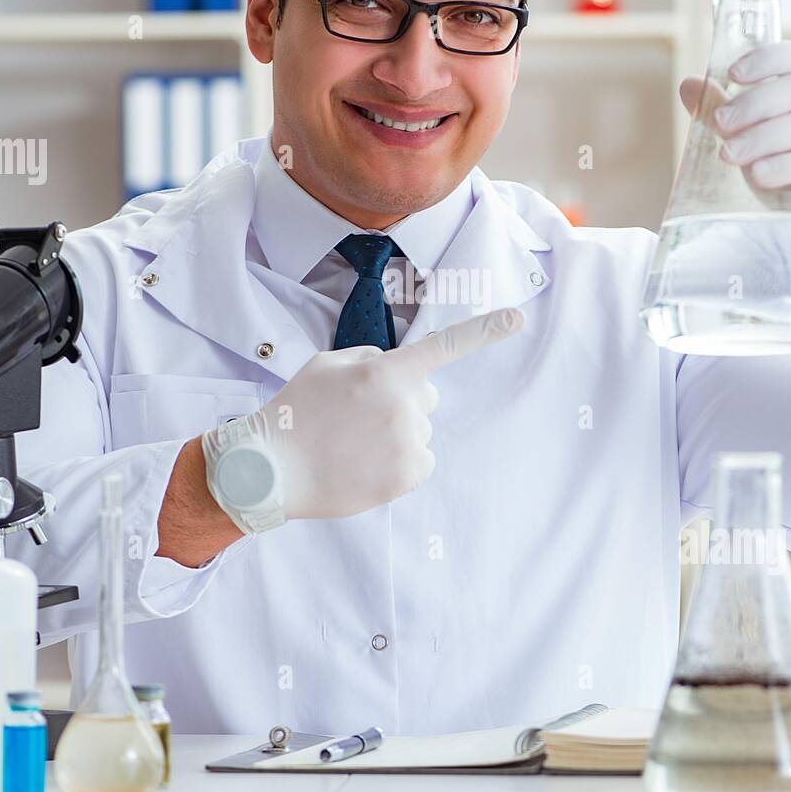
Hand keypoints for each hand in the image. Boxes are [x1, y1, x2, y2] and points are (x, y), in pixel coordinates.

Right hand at [208, 307, 524, 521]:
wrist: (270, 469)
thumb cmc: (296, 411)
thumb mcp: (327, 364)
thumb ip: (370, 359)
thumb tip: (396, 369)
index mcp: (385, 371)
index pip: (444, 345)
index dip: (485, 330)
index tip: (520, 316)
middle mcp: (405, 405)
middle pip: (425, 395)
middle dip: (400, 401)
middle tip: (356, 416)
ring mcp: (409, 442)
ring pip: (419, 429)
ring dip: (394, 433)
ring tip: (351, 443)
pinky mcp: (408, 475)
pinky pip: (420, 460)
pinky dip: (398, 462)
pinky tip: (363, 464)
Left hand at [679, 41, 790, 288]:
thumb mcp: (757, 141)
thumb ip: (726, 113)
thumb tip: (688, 84)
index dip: (766, 58)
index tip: (732, 74)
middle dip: (752, 105)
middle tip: (719, 124)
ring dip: (761, 138)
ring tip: (728, 155)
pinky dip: (785, 166)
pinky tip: (759, 174)